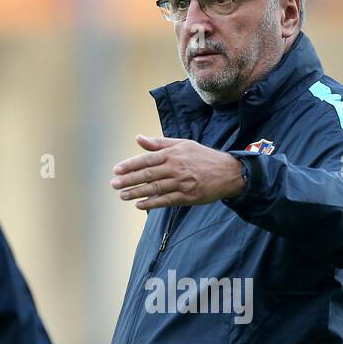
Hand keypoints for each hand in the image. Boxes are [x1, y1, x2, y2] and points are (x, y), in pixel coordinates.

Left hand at [111, 135, 244, 209]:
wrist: (227, 172)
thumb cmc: (203, 157)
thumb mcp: (182, 144)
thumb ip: (159, 143)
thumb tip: (139, 138)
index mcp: (173, 154)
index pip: (147, 159)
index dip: (130, 165)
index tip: (116, 170)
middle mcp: (176, 168)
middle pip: (148, 174)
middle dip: (129, 180)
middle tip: (114, 184)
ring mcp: (182, 183)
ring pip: (155, 188)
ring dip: (137, 192)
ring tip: (123, 195)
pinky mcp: (188, 196)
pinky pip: (166, 200)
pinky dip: (152, 203)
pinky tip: (140, 205)